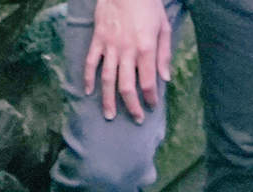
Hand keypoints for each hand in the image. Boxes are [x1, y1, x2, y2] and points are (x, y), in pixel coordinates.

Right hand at [85, 0, 171, 122]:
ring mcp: (110, 46)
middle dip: (131, 106)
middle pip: (127, 86)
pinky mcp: (98, 40)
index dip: (150, 98)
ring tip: (109, 116)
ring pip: (107, 79)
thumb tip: (165, 78)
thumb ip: (164, 54)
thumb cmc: (147, 5)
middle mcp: (127, 51)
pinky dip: (88, 78)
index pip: (147, 82)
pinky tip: (88, 92)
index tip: (152, 106)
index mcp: (145, 48)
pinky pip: (91, 62)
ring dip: (108, 100)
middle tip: (136, 118)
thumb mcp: (163, 27)